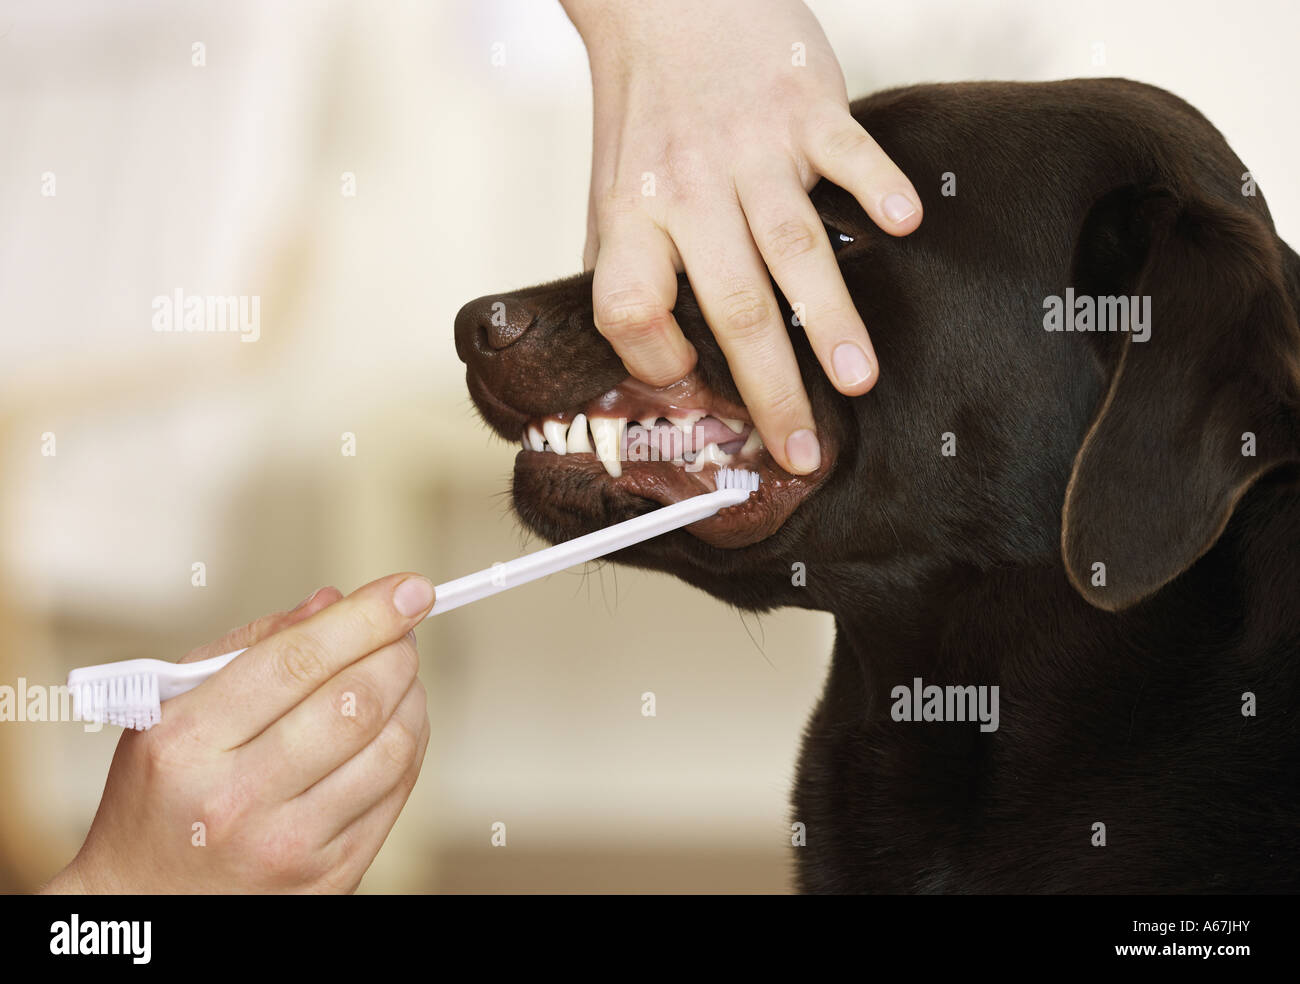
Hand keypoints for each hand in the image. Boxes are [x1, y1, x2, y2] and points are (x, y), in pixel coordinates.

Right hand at [42, 574, 434, 893]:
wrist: (146, 901)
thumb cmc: (161, 792)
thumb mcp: (170, 708)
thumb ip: (252, 645)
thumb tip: (333, 603)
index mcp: (186, 742)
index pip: (298, 660)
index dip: (367, 616)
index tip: (411, 589)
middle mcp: (236, 799)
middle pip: (356, 701)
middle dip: (396, 651)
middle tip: (402, 632)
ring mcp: (287, 845)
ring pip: (391, 747)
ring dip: (411, 697)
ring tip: (397, 677)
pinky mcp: (330, 877)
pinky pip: (397, 793)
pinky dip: (409, 745)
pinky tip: (394, 725)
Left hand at [563, 0, 921, 473]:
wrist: (667, 1)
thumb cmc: (647, 116)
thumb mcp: (613, 194)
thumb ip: (630, 271)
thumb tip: (657, 364)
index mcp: (633, 216)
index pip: (629, 308)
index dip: (654, 359)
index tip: (693, 386)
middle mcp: (688, 190)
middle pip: (732, 306)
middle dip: (772, 390)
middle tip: (804, 449)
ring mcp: (750, 149)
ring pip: (793, 248)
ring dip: (830, 319)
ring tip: (860, 380)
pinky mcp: (805, 107)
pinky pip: (848, 154)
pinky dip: (878, 190)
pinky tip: (906, 228)